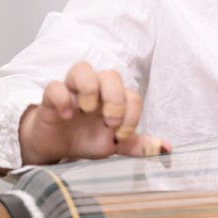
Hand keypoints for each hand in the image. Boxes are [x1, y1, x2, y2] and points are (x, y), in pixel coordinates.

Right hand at [18, 61, 171, 165]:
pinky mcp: (51, 97)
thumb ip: (138, 145)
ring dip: (89, 88)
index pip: (132, 95)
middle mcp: (97, 89)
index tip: (122, 134)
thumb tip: (166, 149)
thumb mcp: (114, 145)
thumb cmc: (87, 139)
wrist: (55, 147)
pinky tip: (66, 116)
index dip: (132, 114)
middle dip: (115, 98)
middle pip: (111, 75)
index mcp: (115, 99)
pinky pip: (55, 85)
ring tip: (87, 110)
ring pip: (83, 68)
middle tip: (109, 122)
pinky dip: (62, 98)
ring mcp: (73, 91)